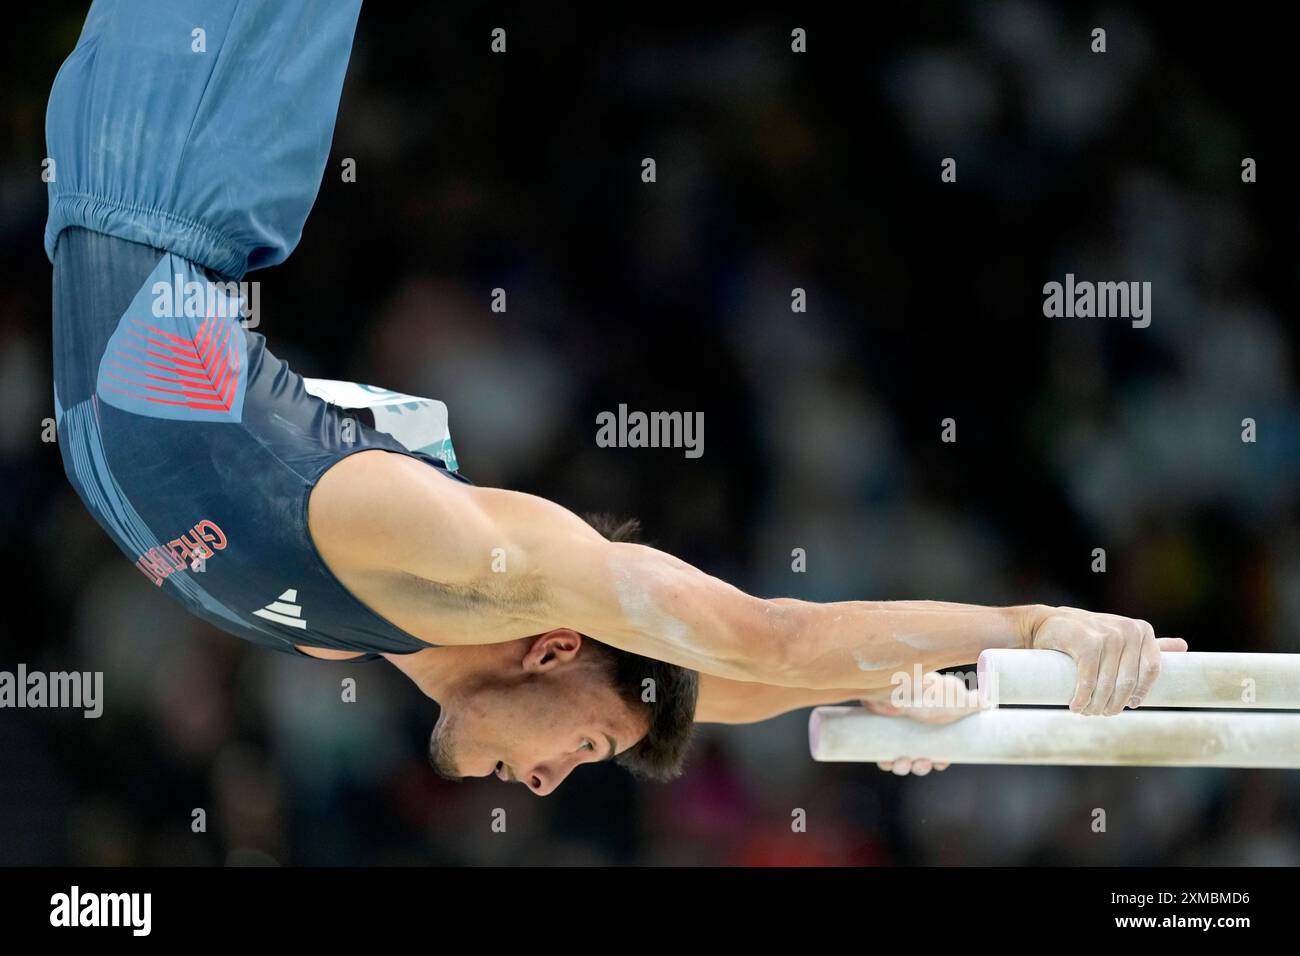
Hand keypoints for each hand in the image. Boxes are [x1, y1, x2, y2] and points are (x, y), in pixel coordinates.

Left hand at [862, 672, 981, 775]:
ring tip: (903, 762)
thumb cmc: (928, 693)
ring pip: (900, 755)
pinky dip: (885, 760)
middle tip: (922, 764)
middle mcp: (914, 722)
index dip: (941, 758)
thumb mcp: (957, 698)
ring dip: (903, 766)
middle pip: (919, 754)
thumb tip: (989, 703)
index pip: (939, 745)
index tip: (940, 763)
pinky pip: (880, 751)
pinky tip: (888, 760)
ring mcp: (895, 726)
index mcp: (933, 717)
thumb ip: (975, 702)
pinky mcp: (878, 728)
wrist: (896, 684)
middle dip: (922, 765)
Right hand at [1027, 605, 1188, 714]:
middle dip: (1114, 703)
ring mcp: (1108, 635)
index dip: (1141, 692)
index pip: (1152, 671)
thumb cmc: (1087, 633)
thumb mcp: (1121, 636)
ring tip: (1087, 712)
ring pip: (1108, 685)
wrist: (1047, 622)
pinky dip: (1082, 699)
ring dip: (1096, 705)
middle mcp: (1128, 630)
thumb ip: (1149, 644)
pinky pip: (1090, 681)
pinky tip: (1076, 706)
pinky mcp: (1087, 644)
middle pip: (1128, 682)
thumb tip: (1184, 646)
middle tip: (1101, 713)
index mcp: (1141, 630)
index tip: (1130, 705)